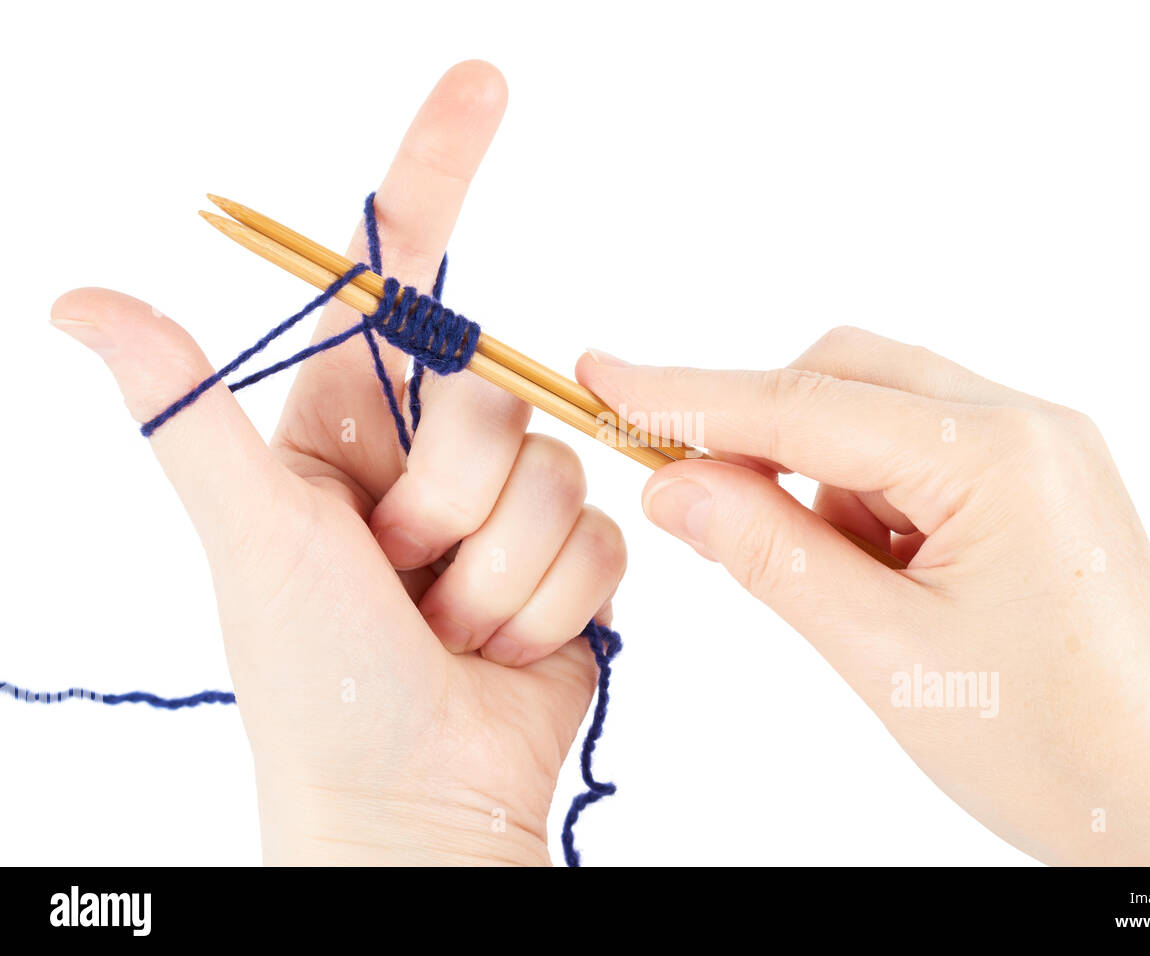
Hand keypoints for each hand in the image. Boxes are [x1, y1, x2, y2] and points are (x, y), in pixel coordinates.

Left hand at [51, 61, 625, 865]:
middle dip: (452, 506)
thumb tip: (80, 299)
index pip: (394, 280)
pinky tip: (507, 645)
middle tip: (403, 577)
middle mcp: (426, 459)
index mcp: (343, 430)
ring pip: (553, 474)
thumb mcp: (253, 536)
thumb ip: (191, 410)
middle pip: (493, 399)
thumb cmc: (317, 680)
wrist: (417, 802)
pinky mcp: (569, 558)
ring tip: (448, 627)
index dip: (434, 174)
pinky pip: (600, 535)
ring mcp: (503, 509)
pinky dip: (553, 603)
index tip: (481, 86)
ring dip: (499, 572)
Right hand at [578, 329, 1149, 864]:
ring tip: (841, 591)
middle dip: (760, 433)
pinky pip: (916, 458)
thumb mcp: (883, 651)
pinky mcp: (1034, 487)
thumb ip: (768, 553)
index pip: (802, 405)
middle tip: (692, 499)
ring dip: (818, 479)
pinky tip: (881, 583)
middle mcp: (1024, 426)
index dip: (688, 394)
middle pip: (843, 380)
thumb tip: (671, 486)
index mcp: (995, 455)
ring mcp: (1036, 452)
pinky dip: (867, 504)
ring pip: (875, 417)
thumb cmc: (1053, 745)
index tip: (601, 375)